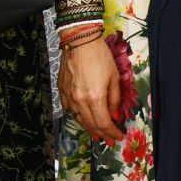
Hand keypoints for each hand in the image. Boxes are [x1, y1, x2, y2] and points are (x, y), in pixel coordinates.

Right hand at [59, 31, 124, 147]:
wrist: (79, 41)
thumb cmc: (100, 57)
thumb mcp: (114, 77)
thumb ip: (114, 99)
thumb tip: (114, 115)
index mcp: (95, 98)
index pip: (104, 123)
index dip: (112, 132)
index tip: (118, 136)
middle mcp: (79, 101)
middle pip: (91, 124)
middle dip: (101, 134)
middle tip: (109, 140)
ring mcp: (68, 97)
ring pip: (79, 119)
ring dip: (89, 127)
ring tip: (97, 132)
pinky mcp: (62, 91)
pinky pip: (70, 109)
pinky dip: (78, 116)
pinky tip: (84, 117)